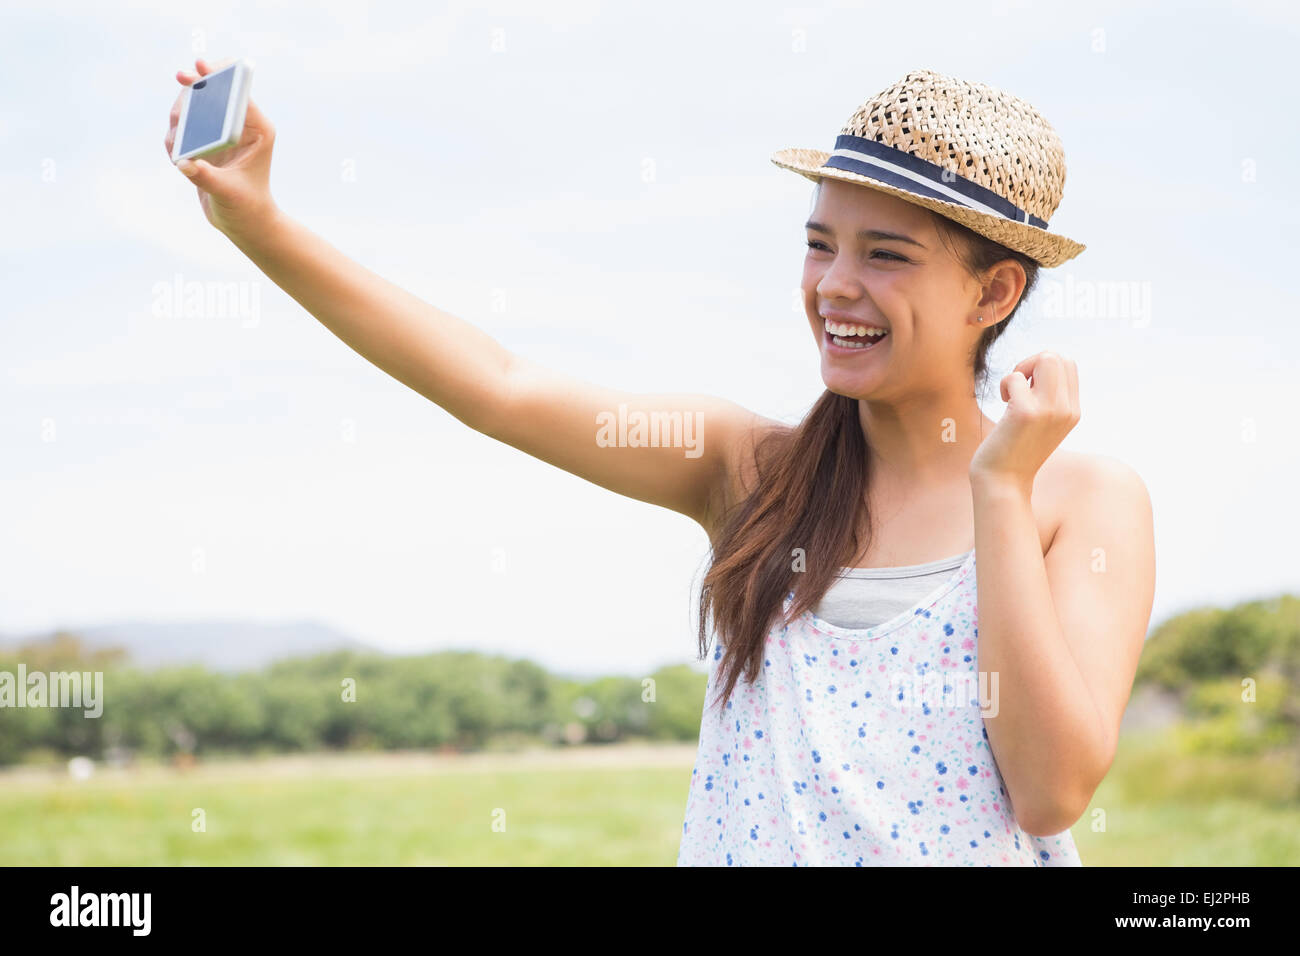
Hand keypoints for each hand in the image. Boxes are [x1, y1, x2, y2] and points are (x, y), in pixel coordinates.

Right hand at [164, 58, 277, 237]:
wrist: (244, 222)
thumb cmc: (246, 207)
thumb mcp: (227, 192)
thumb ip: (206, 176)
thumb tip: (184, 163)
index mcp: (258, 129)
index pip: (238, 92)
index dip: (218, 75)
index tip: (199, 66)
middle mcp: (241, 125)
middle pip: (212, 91)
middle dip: (191, 91)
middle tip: (178, 85)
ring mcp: (221, 131)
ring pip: (193, 107)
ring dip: (179, 119)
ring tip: (177, 141)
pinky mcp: (205, 140)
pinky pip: (183, 127)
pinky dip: (174, 137)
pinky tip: (178, 157)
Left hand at [970, 351, 1079, 492]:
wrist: (1003, 482)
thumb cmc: (1015, 449)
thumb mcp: (1041, 421)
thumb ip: (1048, 396)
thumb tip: (1038, 362)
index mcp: (1073, 411)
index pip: (1068, 364)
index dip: (1042, 367)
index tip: (1028, 388)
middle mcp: (1067, 410)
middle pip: (1059, 357)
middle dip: (1032, 362)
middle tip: (1019, 387)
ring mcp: (1050, 410)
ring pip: (1046, 358)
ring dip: (1020, 369)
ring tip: (1011, 393)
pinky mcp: (1026, 413)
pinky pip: (1015, 377)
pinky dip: (1005, 384)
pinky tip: (1003, 404)